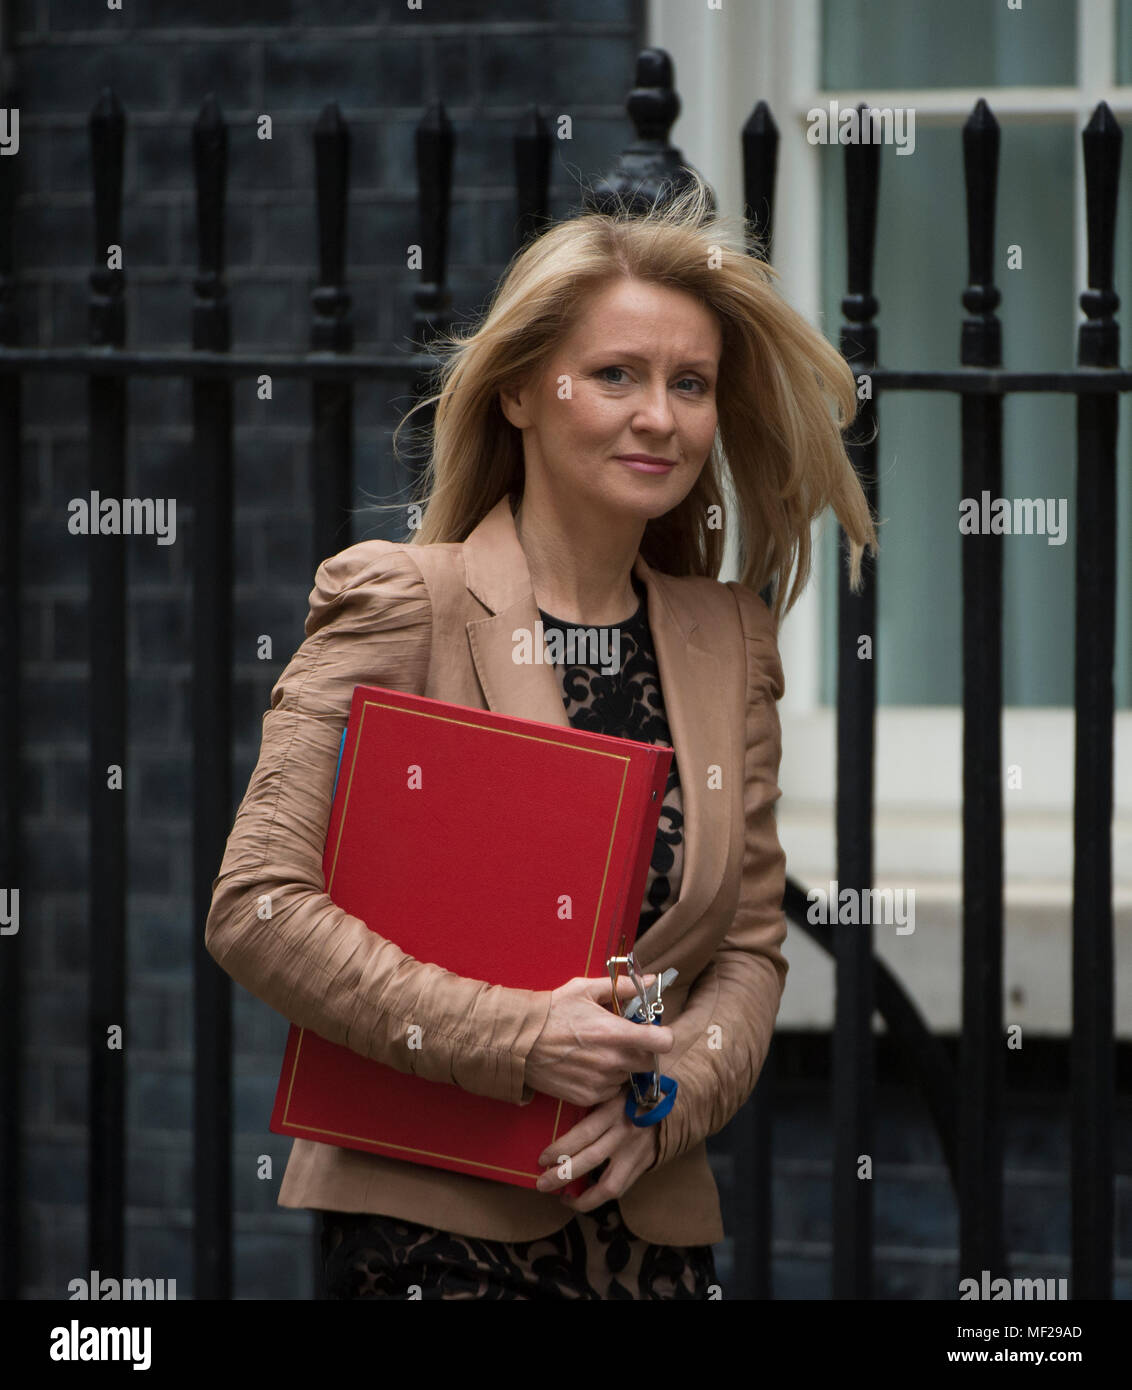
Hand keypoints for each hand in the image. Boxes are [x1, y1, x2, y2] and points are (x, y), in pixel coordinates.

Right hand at [523, 974, 674, 1106]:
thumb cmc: (553, 1011)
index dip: (663, 1036)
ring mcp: (600, 1082)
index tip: (654, 1033)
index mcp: (615, 1033)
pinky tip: (587, 1065)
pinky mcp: (588, 1097)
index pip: (663, 1042)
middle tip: (622, 1040)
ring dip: (621, 1066)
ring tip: (598, 1052)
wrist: (520, 1041)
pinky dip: (604, 1080)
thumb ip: (623, 987)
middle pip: (648, 1063)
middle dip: (640, 1051)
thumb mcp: (585, 989)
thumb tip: (652, 981)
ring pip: (627, 1076)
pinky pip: (609, 1090)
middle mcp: (612, 1061)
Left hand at [535, 1089, 659, 1210]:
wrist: (669, 1103)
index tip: (542, 1159)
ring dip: (584, 1199)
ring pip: (609, 1185)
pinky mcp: (643, 1166)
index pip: (584, 1133)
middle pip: (591, 1160)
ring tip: (564, 1200)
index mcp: (614, 1110)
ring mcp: (636, 1153)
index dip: (561, 1149)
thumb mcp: (610, 1089)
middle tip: (542, 1184)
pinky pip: (621, 1188)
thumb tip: (555, 1117)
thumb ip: (590, 1103)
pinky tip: (584, 1197)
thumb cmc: (629, 1092)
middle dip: (562, 1175)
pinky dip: (600, 1196)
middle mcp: (624, 1134)